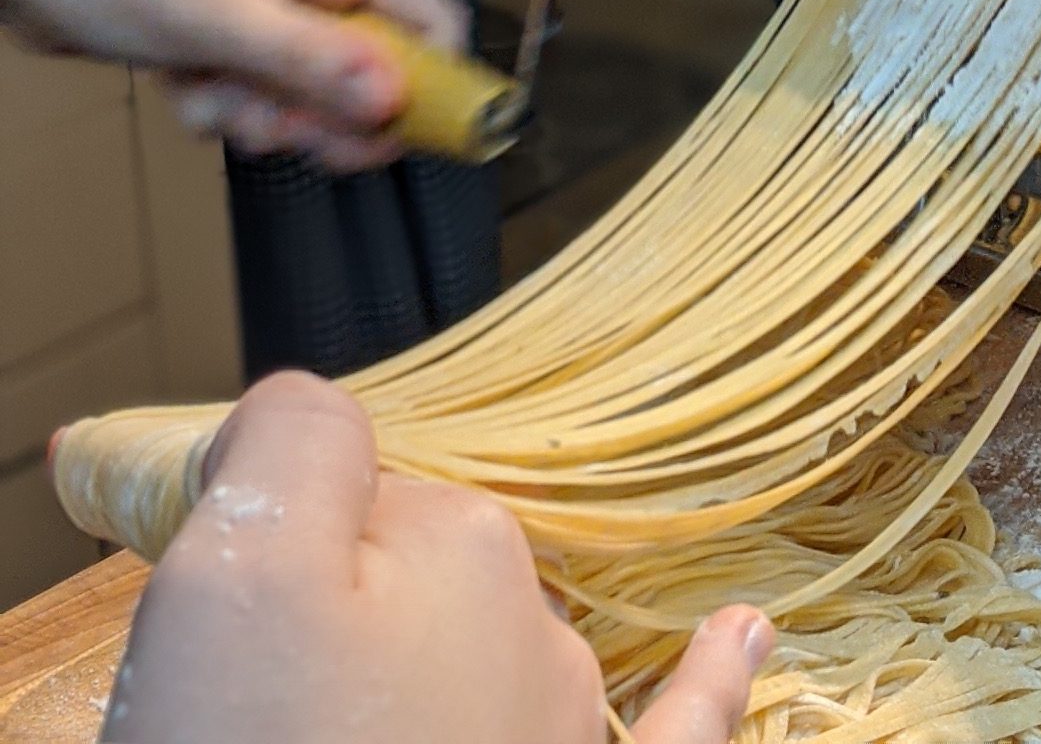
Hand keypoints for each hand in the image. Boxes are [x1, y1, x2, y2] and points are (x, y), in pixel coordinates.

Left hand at [0, 0, 465, 167]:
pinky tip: (187, 83)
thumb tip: (395, 99)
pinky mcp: (244, 20)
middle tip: (275, 125)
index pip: (427, 13)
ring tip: (208, 92)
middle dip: (321, 108)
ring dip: (265, 111)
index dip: (422, 83)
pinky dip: (232, 102)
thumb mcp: (213, 17)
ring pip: (319, 87)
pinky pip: (271, 87)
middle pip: (379, 63)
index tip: (385, 138)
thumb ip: (310, 61)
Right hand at [98, 373, 771, 743]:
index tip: (217, 623)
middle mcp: (538, 629)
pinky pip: (673, 737)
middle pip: (407, 586)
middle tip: (248, 707)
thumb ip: (293, 447)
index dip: (270, 549)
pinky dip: (707, 689)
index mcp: (458, 544)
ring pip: (483, 662)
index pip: (346, 499)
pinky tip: (743, 636)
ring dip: (425, 677)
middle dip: (331, 621)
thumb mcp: (236, 577)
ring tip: (328, 731)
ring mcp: (566, 736)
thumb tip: (307, 409)